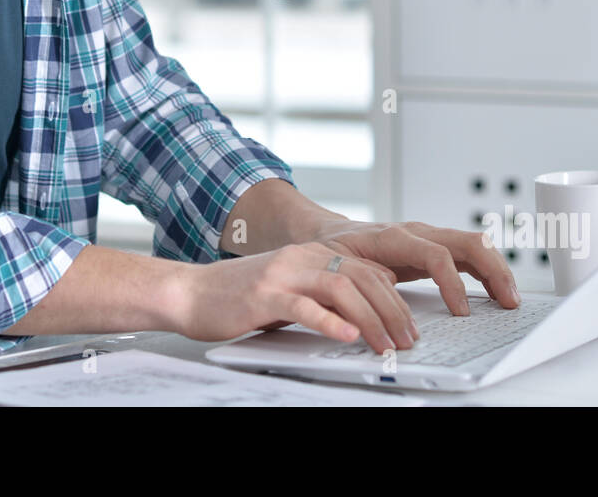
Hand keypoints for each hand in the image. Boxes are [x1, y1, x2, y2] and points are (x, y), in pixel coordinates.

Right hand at [177, 242, 420, 353]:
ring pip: (341, 289)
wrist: (188, 292)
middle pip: (361, 277)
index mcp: (308, 254)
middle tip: (407, 338)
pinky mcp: (264, 295)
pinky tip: (348, 336)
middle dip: (392, 310)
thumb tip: (359, 307)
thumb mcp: (287, 287)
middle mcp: (299, 258)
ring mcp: (282, 274)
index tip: (409, 323)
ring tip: (386, 342)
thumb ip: (319, 291)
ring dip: (370, 318)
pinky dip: (331, 322)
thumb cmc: (235, 296)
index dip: (395, 297)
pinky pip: (304, 306)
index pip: (366, 270)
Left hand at [310, 219, 519, 316]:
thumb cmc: (334, 249)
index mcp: (394, 236)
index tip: (460, 313)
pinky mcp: (434, 247)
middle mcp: (417, 232)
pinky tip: (497, 291)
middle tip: (508, 301)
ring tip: (511, 299)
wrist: (331, 234)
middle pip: (467, 242)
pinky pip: (469, 254)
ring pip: (474, 245)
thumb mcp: (339, 266)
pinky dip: (487, 271)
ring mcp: (428, 237)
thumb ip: (359, 281)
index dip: (452, 283)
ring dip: (497, 270)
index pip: (435, 254)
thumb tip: (378, 300)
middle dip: (493, 270)